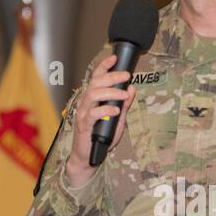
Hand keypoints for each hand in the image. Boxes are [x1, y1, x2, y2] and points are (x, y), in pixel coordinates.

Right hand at [66, 54, 132, 187]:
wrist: (89, 157)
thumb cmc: (100, 137)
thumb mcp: (117, 119)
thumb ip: (124, 105)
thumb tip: (131, 89)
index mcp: (93, 99)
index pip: (96, 78)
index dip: (104, 67)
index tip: (115, 58)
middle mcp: (86, 103)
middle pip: (95, 83)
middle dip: (112, 77)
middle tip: (126, 76)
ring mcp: (83, 113)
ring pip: (93, 94)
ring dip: (110, 92)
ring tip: (123, 95)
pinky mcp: (84, 125)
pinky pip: (93, 113)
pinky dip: (106, 109)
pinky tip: (116, 110)